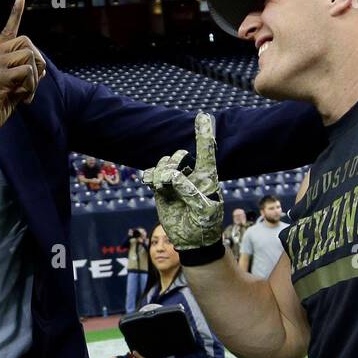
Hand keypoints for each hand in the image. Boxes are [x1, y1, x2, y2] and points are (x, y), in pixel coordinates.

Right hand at [0, 0, 44, 155]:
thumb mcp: (7, 92)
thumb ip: (20, 79)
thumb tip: (39, 70)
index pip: (6, 32)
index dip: (15, 14)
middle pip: (25, 42)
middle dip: (37, 61)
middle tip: (34, 83)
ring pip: (28, 56)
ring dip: (35, 78)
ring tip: (26, 95)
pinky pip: (27, 72)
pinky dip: (31, 87)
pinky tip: (23, 100)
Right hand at [141, 112, 223, 250]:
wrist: (192, 242)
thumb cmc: (205, 225)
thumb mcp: (204, 210)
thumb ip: (190, 192)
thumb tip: (173, 177)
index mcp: (207, 177)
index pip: (206, 152)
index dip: (204, 134)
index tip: (203, 116)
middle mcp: (191, 176)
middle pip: (179, 155)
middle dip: (172, 162)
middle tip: (170, 179)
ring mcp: (175, 183)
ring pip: (164, 164)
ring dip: (160, 171)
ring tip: (162, 186)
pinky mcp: (162, 191)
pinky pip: (152, 176)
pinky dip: (149, 176)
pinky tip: (151, 182)